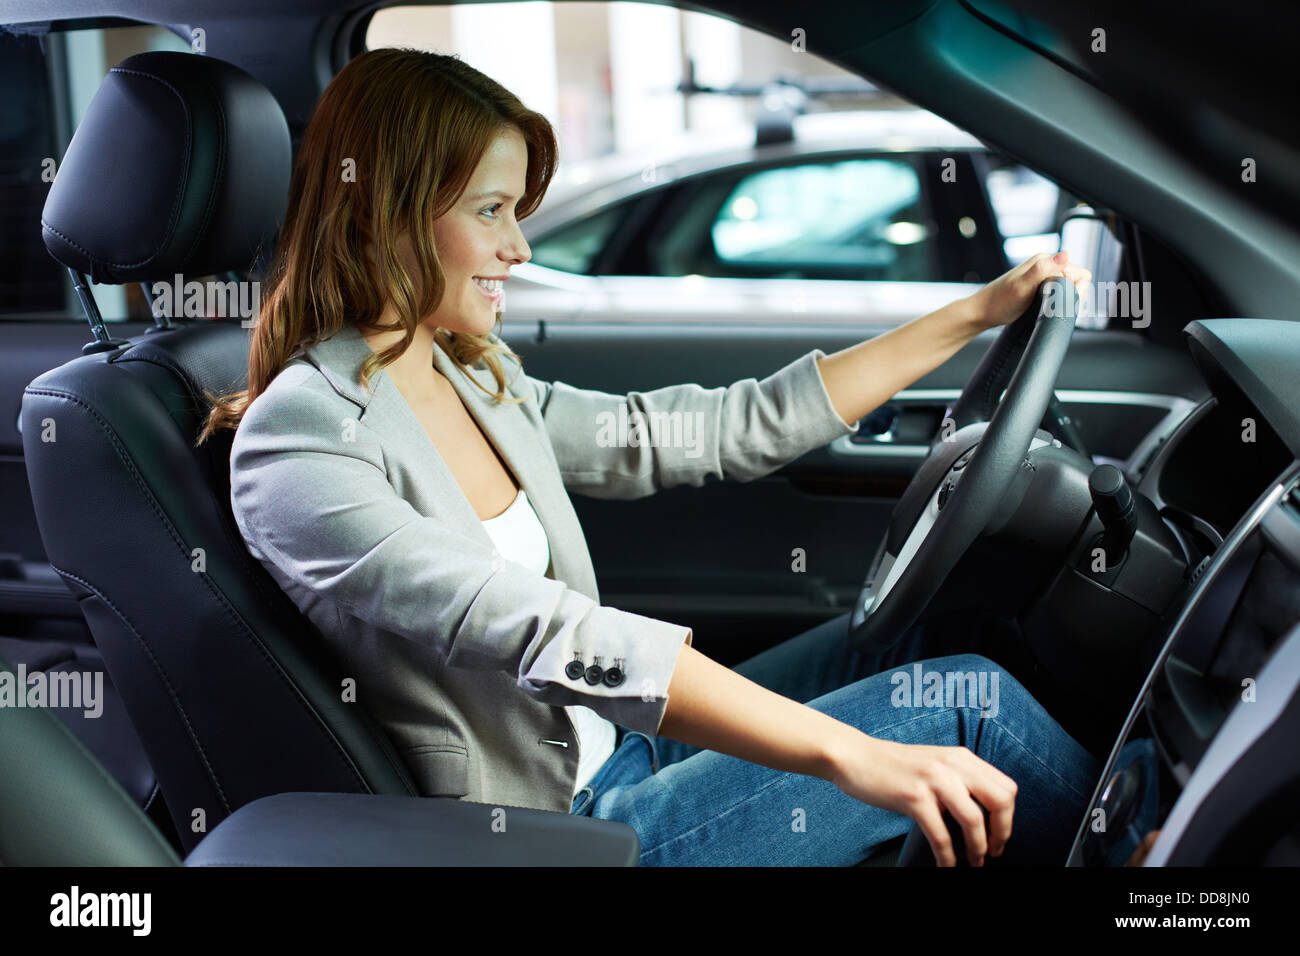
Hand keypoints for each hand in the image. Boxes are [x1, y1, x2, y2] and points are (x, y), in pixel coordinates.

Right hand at [827, 732, 1017, 866]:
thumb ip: (959, 779)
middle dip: (1002, 833)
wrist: (855, 756)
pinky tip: (945, 865)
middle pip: (1000, 801)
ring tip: (973, 862)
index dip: (1009, 818)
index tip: (999, 835)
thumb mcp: (935, 764)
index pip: (1006, 787)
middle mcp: (952, 765)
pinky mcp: (913, 797)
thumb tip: (983, 814)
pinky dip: (947, 857)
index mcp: (961, 757)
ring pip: (974, 821)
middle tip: (992, 851)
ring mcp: (933, 780)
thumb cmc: (893, 766)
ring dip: (977, 848)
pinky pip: (941, 835)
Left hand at [966, 251, 1091, 332]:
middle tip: (1052, 307)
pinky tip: (1044, 309)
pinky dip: (1056, 302)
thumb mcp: (1023, 287)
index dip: (1078, 290)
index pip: (1080, 273)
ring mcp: (1041, 275)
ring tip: (1046, 308)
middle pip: (1076, 281)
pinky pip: (1058, 292)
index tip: (1063, 301)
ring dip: (1063, 299)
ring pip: (1067, 288)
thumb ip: (1044, 270)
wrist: (982, 312)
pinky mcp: (1037, 286)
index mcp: (1045, 260)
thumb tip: (1065, 254)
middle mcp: (1044, 265)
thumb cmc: (999, 302)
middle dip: (1070, 296)